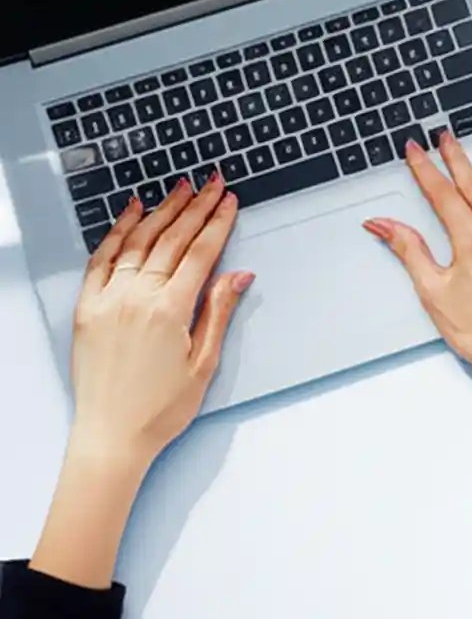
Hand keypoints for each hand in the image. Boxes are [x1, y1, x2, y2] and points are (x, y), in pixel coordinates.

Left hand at [70, 173, 252, 467]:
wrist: (112, 435)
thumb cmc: (161, 409)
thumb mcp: (204, 363)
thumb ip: (218, 312)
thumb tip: (238, 274)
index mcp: (170, 310)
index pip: (200, 253)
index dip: (218, 223)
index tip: (229, 200)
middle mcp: (136, 297)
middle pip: (171, 239)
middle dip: (195, 207)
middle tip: (211, 183)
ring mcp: (107, 299)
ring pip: (137, 242)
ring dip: (161, 211)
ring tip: (179, 189)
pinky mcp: (85, 307)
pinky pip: (101, 258)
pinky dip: (117, 232)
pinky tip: (132, 213)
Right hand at [363, 134, 471, 384]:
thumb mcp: (434, 293)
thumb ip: (409, 252)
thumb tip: (384, 224)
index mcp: (468, 241)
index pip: (440, 195)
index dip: (424, 170)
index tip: (415, 150)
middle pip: (469, 187)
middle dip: (452, 160)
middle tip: (441, 137)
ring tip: (466, 150)